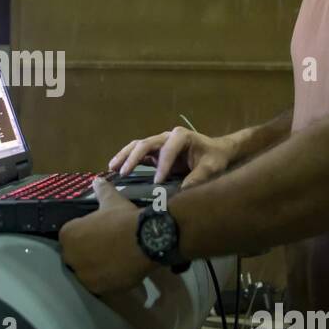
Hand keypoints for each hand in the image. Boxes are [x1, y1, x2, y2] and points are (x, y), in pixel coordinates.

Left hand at [58, 178, 152, 293]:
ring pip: (85, 273)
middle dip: (85, 255)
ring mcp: (82, 274)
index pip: (69, 238)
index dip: (84, 237)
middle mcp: (69, 256)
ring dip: (94, 269)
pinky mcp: (96, 289)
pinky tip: (117, 273)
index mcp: (68, 234)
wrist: (145, 239)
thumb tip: (97, 180)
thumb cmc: (124, 218)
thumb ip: (101, 191)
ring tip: (111, 263)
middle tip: (104, 250)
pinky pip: (97, 286)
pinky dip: (105, 281)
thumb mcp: (112, 201)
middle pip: (74, 257)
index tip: (97, 237)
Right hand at [108, 126, 236, 185]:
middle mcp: (167, 136)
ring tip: (112, 168)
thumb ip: (198, 177)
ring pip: (138, 146)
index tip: (158, 183)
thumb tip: (183, 192)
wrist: (216, 152)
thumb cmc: (214, 157)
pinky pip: (139, 154)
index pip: (168, 150)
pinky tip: (117, 169)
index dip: (162, 166)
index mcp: (181, 136)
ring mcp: (160, 144)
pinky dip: (128, 160)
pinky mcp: (156, 152)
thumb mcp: (211, 167)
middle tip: (123, 172)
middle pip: (146, 144)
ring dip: (124, 156)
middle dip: (133, 157)